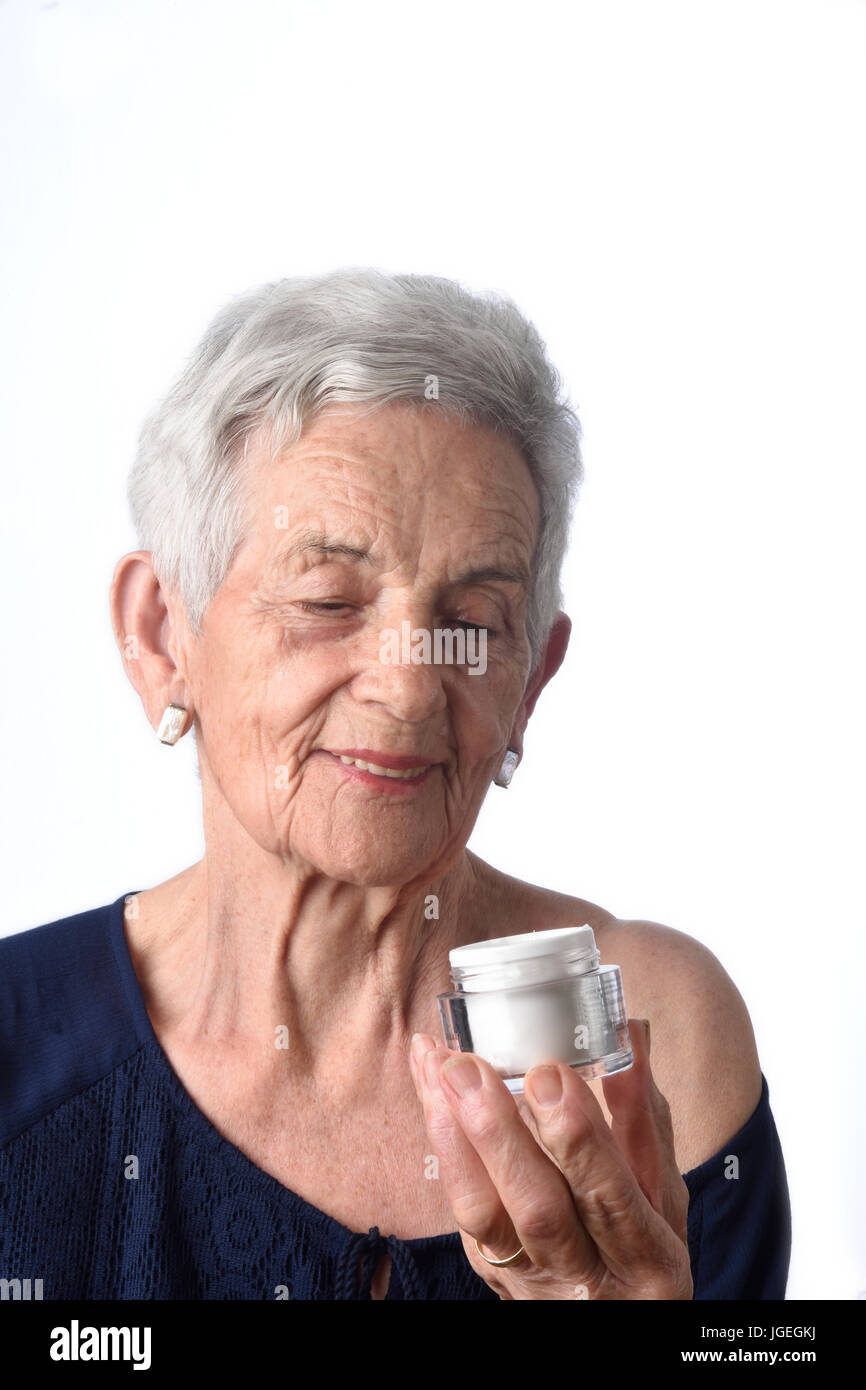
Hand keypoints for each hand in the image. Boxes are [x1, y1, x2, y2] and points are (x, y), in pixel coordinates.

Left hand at [408, 1019, 692, 1299]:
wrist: (611, 1319)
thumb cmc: (643, 1248)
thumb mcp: (663, 1193)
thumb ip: (644, 1117)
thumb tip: (632, 1031)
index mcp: (648, 1262)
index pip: (610, 1200)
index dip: (579, 1139)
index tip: (548, 1073)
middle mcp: (586, 1282)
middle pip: (537, 1211)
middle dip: (497, 1133)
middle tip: (465, 1066)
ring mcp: (531, 1282)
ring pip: (484, 1215)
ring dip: (452, 1135)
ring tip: (434, 1065)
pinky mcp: (490, 1271)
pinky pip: (462, 1208)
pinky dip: (444, 1144)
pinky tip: (432, 1089)